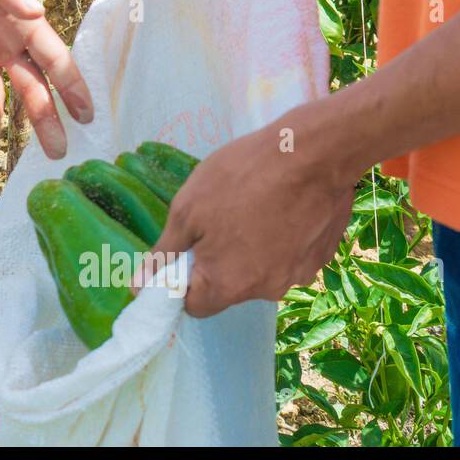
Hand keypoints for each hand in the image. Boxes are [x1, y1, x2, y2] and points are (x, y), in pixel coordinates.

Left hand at [151, 114, 356, 316]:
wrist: (314, 153)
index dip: (181, 282)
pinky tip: (279, 208)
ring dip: (248, 250)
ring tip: (250, 207)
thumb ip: (164, 254)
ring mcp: (299, 276)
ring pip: (259, 272)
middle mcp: (266, 292)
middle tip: (215, 220)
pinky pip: (287, 258)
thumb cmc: (240, 178)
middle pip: (227, 288)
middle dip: (216, 262)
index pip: (193, 306)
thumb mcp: (187, 211)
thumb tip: (139, 288)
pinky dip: (279, 241)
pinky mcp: (320, 258)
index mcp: (227, 286)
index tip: (184, 251)